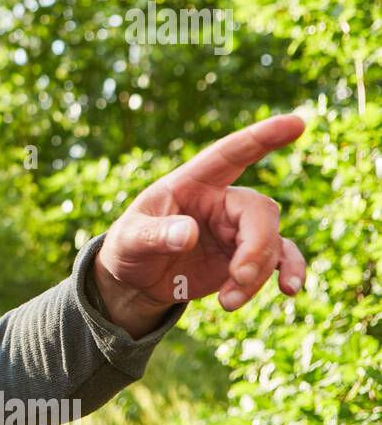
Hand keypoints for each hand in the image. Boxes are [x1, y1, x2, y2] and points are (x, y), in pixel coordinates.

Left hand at [93, 113, 307, 337]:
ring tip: (230, 302)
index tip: (296, 123)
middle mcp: (221, 202)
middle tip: (237, 278)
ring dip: (259, 272)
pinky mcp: (247, 256)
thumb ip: (154, 235)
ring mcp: (237, 229)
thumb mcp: (128, 240)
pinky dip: (289, 273)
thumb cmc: (129, 248)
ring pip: (271, 241)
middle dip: (256, 247)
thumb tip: (188, 234)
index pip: (230, 153)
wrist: (136, 282)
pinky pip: (281, 259)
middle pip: (259, 211)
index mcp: (192, 183)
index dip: (262, 137)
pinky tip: (289, 291)